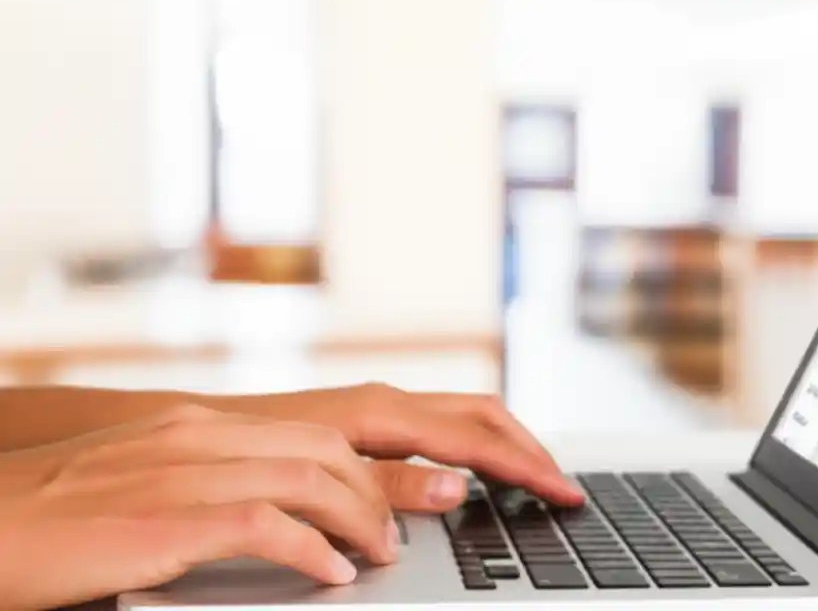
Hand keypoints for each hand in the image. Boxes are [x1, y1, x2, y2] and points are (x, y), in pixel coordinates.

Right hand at [0, 404, 399, 608]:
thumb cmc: (50, 514)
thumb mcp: (138, 476)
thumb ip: (200, 478)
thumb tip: (263, 510)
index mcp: (192, 425)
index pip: (305, 434)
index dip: (358, 469)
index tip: (381, 503)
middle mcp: (196, 437)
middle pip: (322, 451)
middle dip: (372, 492)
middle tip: (390, 535)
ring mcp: (182, 473)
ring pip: (308, 481)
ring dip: (357, 521)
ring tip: (374, 556)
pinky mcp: (167, 520)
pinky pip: (266, 527)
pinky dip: (312, 551)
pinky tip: (331, 575)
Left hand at [226, 385, 583, 510]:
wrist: (179, 432)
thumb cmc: (242, 451)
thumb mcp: (320, 477)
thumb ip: (389, 484)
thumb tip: (457, 490)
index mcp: (382, 412)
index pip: (477, 437)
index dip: (526, 466)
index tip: (563, 492)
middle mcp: (386, 402)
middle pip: (482, 415)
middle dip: (528, 448)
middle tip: (563, 486)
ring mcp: (376, 408)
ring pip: (462, 416)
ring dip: (503, 444)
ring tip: (534, 476)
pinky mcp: (364, 421)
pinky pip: (438, 426)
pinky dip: (472, 445)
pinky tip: (474, 473)